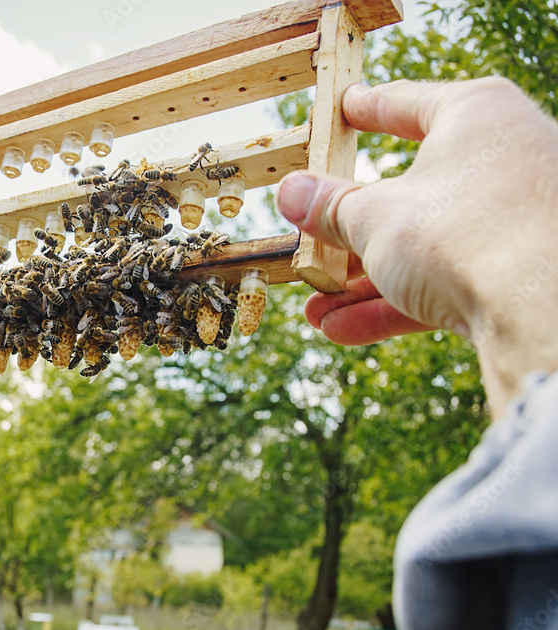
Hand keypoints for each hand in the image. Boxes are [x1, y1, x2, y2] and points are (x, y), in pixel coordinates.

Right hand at [276, 77, 557, 413]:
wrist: (546, 311)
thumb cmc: (462, 233)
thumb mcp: (375, 216)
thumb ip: (331, 206)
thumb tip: (293, 192)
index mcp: (476, 117)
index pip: (408, 103)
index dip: (367, 108)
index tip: (343, 108)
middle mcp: (504, 159)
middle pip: (411, 190)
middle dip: (350, 229)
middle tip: (310, 238)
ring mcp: (516, 219)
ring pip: (424, 246)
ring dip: (362, 282)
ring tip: (315, 307)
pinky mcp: (519, 273)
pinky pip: (445, 283)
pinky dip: (393, 305)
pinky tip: (341, 329)